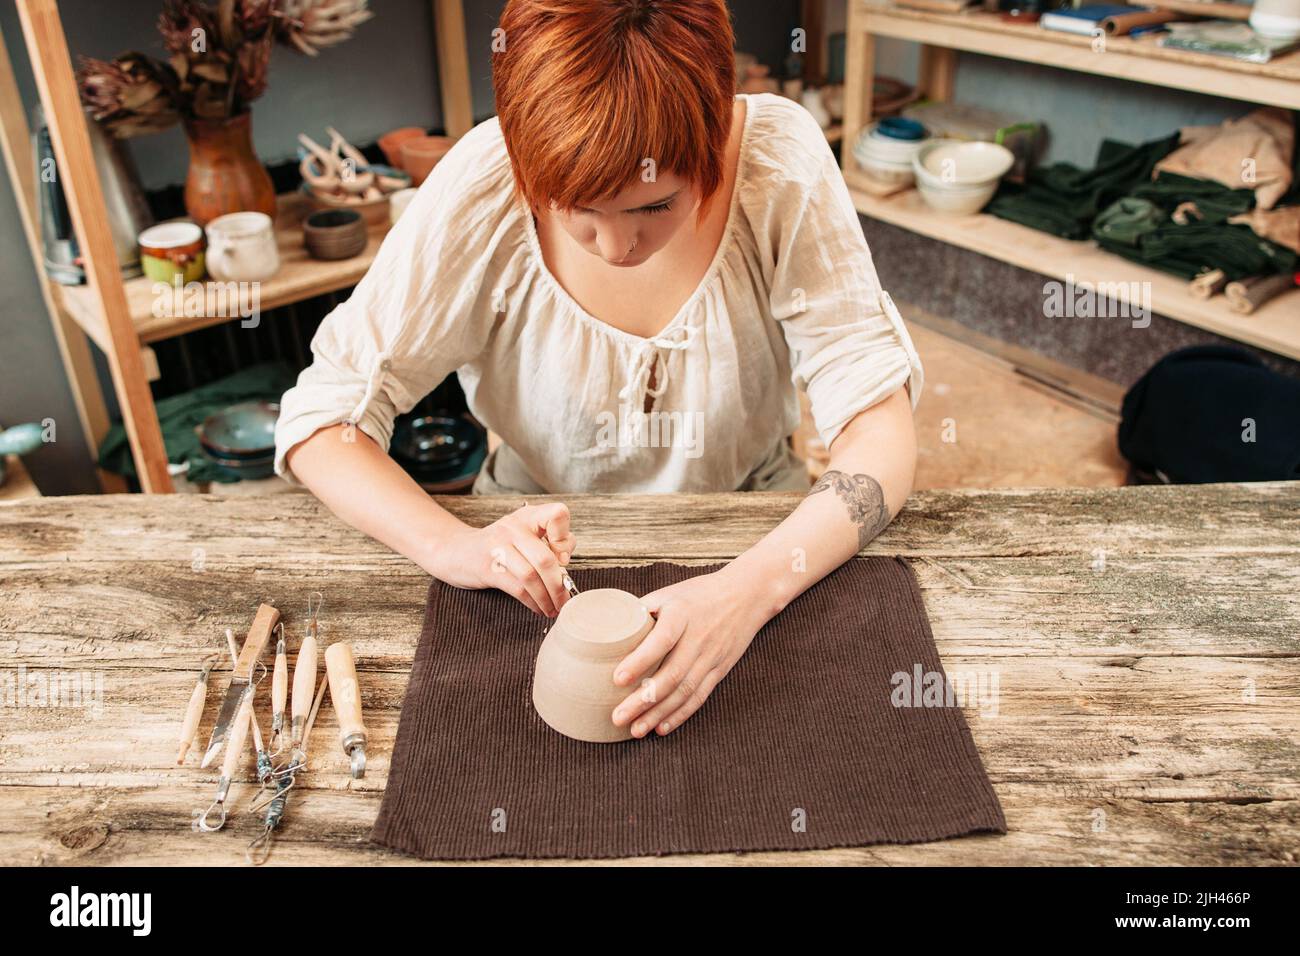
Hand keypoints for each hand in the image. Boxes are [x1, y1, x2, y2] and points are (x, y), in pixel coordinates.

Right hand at [430, 502, 575, 616]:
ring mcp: (499, 546)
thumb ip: (548, 545)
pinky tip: (537, 608)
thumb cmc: (498, 547)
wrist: (455, 552)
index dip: (565, 538)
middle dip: (559, 585)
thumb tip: (566, 567)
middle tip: (564, 600)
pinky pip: (517, 588)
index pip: (557, 514)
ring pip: (532, 575)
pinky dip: (532, 602)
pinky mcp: (487, 567)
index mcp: (528, 516)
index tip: (563, 559)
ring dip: (547, 598)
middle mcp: (514, 527)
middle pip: (545, 558)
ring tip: (553, 608)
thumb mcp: (523, 537)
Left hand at [610, 566, 774, 737]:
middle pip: (671, 674)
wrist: (746, 596)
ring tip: (635, 730)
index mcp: (682, 615)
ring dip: (658, 714)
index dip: (640, 661)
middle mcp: (698, 638)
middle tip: (618, 717)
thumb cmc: (700, 593)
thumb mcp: (670, 593)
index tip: (617, 679)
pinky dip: (680, 715)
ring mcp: (711, 657)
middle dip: (643, 700)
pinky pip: (699, 696)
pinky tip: (661, 728)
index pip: (661, 640)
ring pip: (684, 691)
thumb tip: (607, 630)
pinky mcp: (720, 670)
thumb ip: (642, 611)